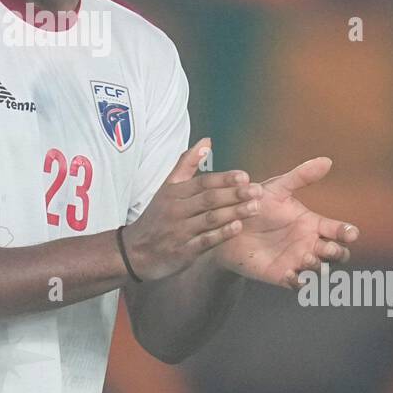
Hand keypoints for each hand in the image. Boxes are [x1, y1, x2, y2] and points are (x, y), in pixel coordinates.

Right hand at [120, 137, 263, 281]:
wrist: (135, 250)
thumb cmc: (157, 216)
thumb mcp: (167, 187)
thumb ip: (187, 164)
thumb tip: (206, 141)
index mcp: (174, 192)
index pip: (202, 182)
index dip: (224, 179)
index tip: (244, 176)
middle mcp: (177, 209)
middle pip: (209, 199)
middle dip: (234, 194)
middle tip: (257, 191)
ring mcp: (180, 231)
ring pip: (210, 219)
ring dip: (234, 212)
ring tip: (255, 207)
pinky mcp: (183, 251)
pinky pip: (205, 241)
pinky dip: (222, 234)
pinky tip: (238, 228)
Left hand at [211, 156, 359, 287]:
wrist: (228, 224)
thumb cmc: (256, 204)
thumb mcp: (277, 188)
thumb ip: (301, 176)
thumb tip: (327, 161)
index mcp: (313, 224)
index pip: (339, 231)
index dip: (348, 233)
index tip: (350, 233)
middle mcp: (310, 244)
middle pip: (336, 254)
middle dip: (337, 252)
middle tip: (328, 247)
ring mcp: (297, 261)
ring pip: (319, 270)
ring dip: (318, 267)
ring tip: (307, 258)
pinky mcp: (281, 274)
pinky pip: (296, 283)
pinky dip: (298, 281)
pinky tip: (291, 275)